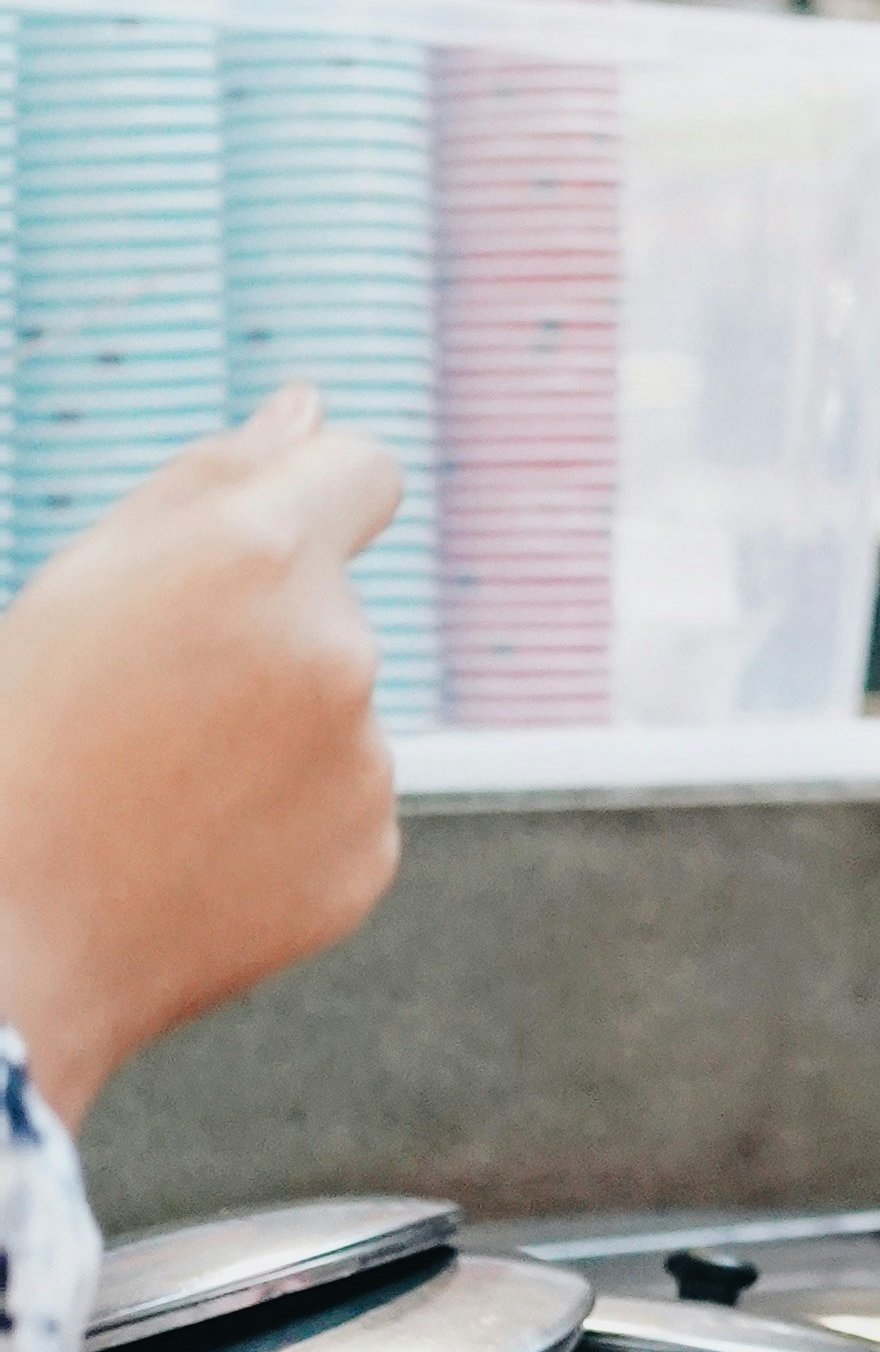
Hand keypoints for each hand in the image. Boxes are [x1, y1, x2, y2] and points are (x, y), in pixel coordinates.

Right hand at [0, 394, 403, 1129]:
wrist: (3, 943)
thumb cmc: (18, 745)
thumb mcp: (79, 581)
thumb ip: (210, 479)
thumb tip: (306, 407)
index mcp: (258, 556)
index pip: (364, 469)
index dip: (314, 494)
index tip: (272, 538)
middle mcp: (336, 648)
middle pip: (331, 604)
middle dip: (262, 634)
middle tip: (142, 708)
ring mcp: (363, 761)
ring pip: (333, 710)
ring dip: (272, 732)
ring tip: (153, 792)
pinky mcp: (370, 853)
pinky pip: (342, 805)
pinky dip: (285, 822)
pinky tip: (189, 854)